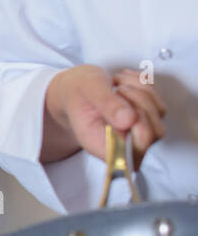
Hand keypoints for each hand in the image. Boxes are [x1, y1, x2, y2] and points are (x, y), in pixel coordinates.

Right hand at [43, 65, 165, 166]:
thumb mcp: (87, 90)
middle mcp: (122, 144)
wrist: (77, 88)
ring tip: (117, 81)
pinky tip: (125, 82)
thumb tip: (129, 120)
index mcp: (101, 145)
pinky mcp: (147, 120)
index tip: (127, 107)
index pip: (134, 153)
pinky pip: (159, 102)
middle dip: (140, 102)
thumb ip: (106, 104)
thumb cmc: (78, 91)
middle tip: (117, 88)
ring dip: (141, 90)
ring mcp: (137, 133)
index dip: (140, 130)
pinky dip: (145, 86)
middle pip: (154, 132)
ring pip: (158, 113)